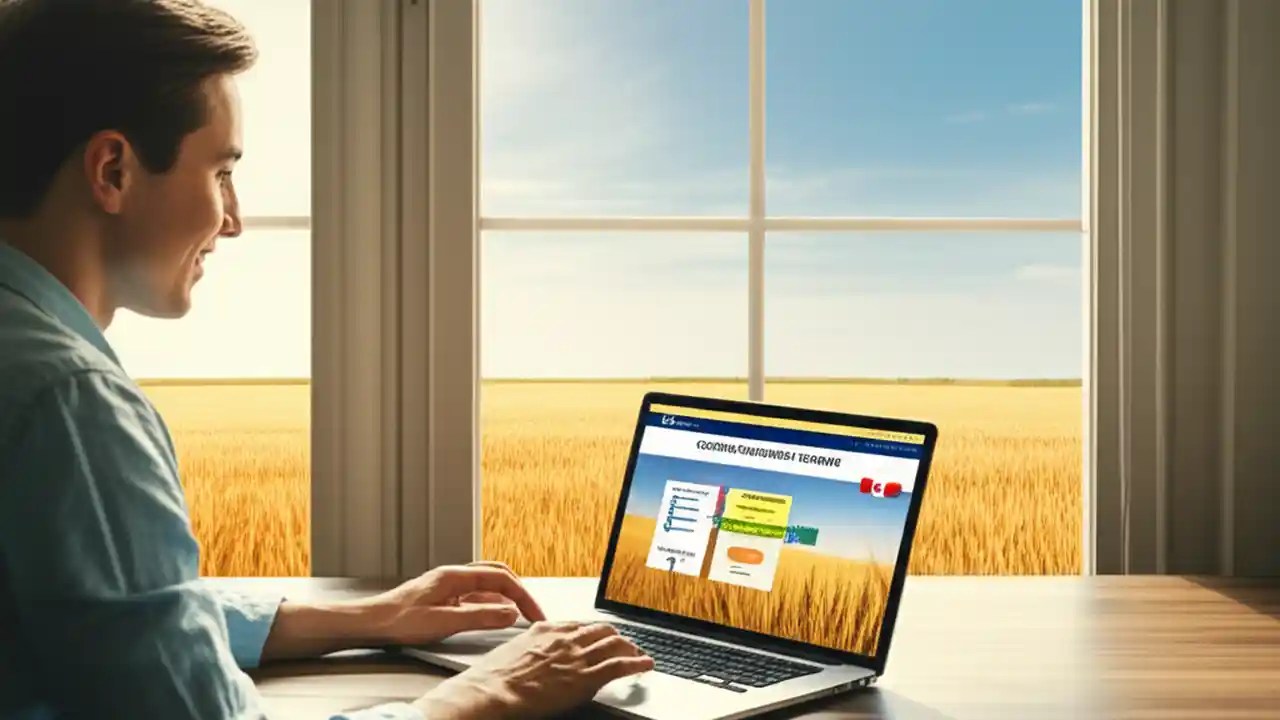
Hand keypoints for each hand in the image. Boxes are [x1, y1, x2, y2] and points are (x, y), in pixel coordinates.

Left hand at [366, 561, 546, 645]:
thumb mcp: (443, 622)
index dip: (523, 596)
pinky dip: (492, 602)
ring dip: (507, 595)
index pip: (501, 579)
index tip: (535, 615)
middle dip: (519, 591)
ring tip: (520, 612)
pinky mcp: (443, 596)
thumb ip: (479, 617)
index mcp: (455, 576)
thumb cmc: (398, 621)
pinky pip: (475, 594)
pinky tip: (494, 615)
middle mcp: (453, 575)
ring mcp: (448, 585)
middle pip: (497, 574)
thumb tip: (511, 613)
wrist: (370, 622)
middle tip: (533, 612)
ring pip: (487, 583)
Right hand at [414, 620, 654, 719]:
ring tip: (637, 652)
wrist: (494, 690)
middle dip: (614, 637)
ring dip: (629, 648)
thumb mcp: (512, 650)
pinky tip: (645, 664)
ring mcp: (578, 656)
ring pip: (614, 644)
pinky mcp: (587, 677)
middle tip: (621, 643)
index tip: (597, 634)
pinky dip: (637, 663)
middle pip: (600, 630)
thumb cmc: (495, 676)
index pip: (578, 624)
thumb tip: (533, 652)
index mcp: (546, 629)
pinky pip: (620, 665)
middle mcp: (566, 638)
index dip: (592, 631)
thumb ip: (530, 647)